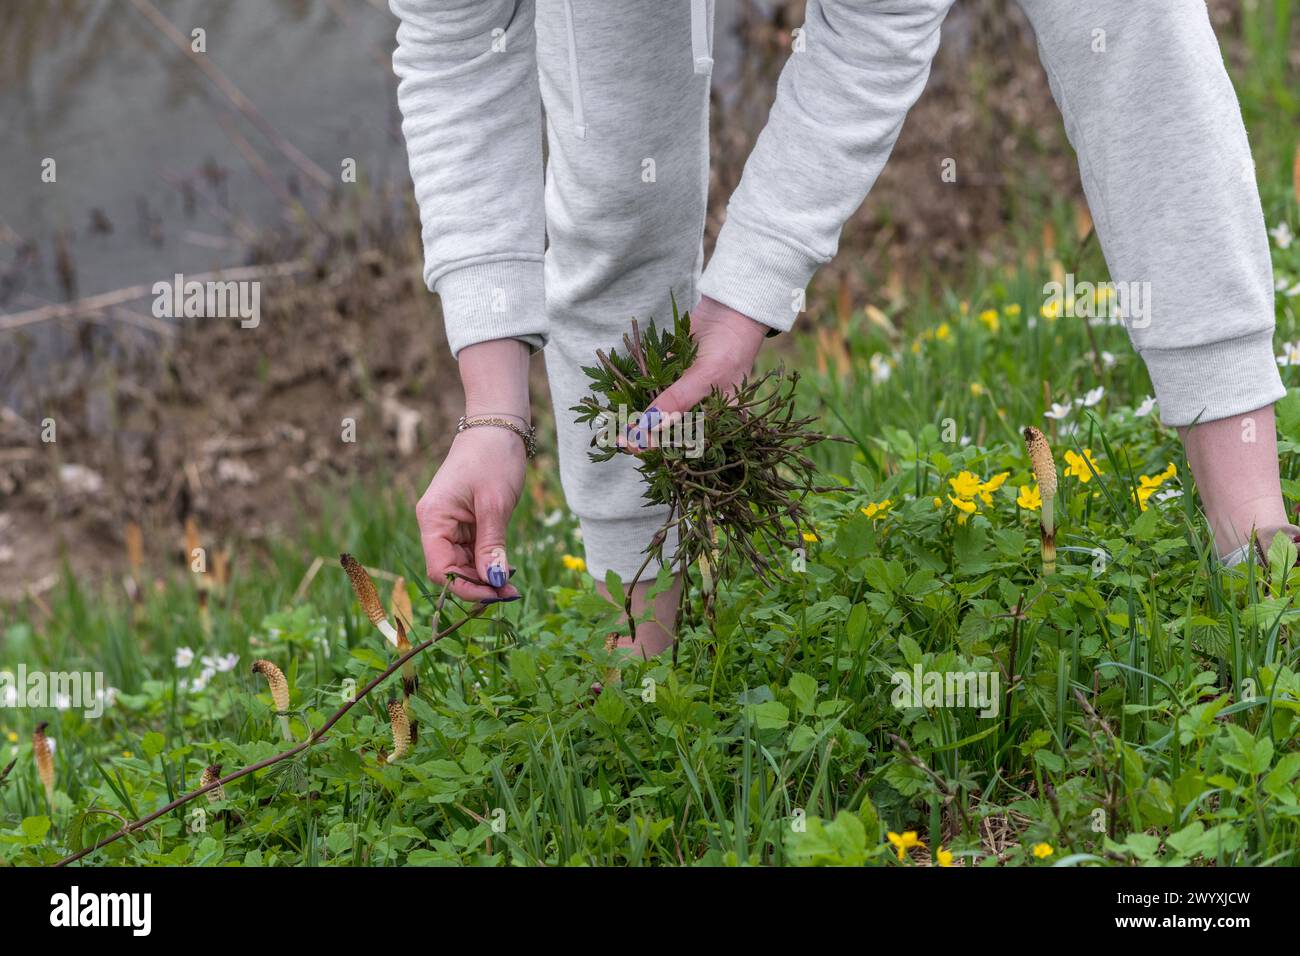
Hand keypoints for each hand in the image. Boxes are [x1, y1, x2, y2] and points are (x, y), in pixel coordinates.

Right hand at [416, 424, 525, 602]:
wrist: (496, 426)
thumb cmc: (493, 459)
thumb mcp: (495, 506)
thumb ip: (492, 547)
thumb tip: (494, 583)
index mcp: (433, 519)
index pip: (441, 569)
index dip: (466, 587)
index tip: (496, 596)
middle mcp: (434, 523)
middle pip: (450, 569)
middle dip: (478, 584)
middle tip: (511, 594)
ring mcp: (447, 522)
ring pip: (461, 563)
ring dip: (484, 575)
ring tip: (511, 584)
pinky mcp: (462, 520)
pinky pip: (470, 550)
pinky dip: (486, 561)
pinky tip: (505, 567)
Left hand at [625, 295, 768, 448]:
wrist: (729, 312)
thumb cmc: (730, 348)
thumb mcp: (706, 377)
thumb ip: (678, 400)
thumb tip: (648, 425)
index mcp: (714, 422)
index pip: (683, 443)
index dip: (657, 446)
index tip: (632, 445)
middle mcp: (697, 412)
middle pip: (665, 431)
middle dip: (642, 434)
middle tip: (618, 438)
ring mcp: (682, 394)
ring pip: (655, 412)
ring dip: (634, 416)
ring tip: (612, 424)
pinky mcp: (669, 376)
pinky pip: (649, 388)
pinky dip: (634, 393)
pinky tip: (616, 399)